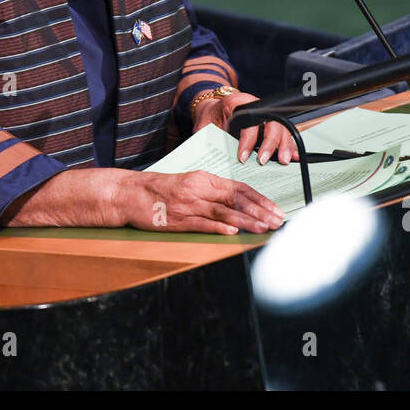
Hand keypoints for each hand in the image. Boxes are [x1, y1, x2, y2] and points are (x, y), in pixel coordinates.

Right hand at [121, 170, 284, 234]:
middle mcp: (199, 189)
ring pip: (224, 211)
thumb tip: (238, 203)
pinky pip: (202, 223)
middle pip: (236, 199)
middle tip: (278, 221)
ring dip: (247, 220)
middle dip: (260, 211)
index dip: (260, 199)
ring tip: (264, 228)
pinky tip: (233, 231)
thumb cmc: (161, 189)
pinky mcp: (178, 219)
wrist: (131, 194)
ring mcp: (189, 204)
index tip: (275, 209)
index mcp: (204, 178)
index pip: (239, 187)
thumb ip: (212, 191)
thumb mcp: (189, 183)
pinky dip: (218, 226)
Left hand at [192, 89, 299, 165]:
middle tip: (264, 160)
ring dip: (284, 145)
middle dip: (270, 143)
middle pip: (271, 121)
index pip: (248, 120)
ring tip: (283, 161)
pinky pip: (283, 133)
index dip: (247, 139)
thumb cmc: (211, 117)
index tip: (242, 156)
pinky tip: (292, 156)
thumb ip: (205, 137)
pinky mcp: (270, 124)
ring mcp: (265, 114)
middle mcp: (255, 106)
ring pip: (281, 127)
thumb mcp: (203, 125)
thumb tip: (205, 156)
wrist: (215, 109)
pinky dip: (288, 145)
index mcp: (237, 103)